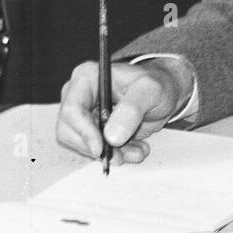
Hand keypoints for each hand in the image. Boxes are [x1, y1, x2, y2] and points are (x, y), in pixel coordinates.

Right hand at [56, 57, 194, 163]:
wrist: (163, 93)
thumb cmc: (157, 84)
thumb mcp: (151, 91)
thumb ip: (132, 110)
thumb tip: (111, 136)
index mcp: (87, 77)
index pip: (72, 109)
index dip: (84, 131)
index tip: (101, 149)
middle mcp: (79, 94)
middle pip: (69, 130)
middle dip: (96, 147)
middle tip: (122, 155)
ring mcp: (83, 113)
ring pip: (81, 144)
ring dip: (109, 154)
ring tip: (137, 151)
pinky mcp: (92, 129)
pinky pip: (94, 149)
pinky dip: (115, 154)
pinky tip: (135, 149)